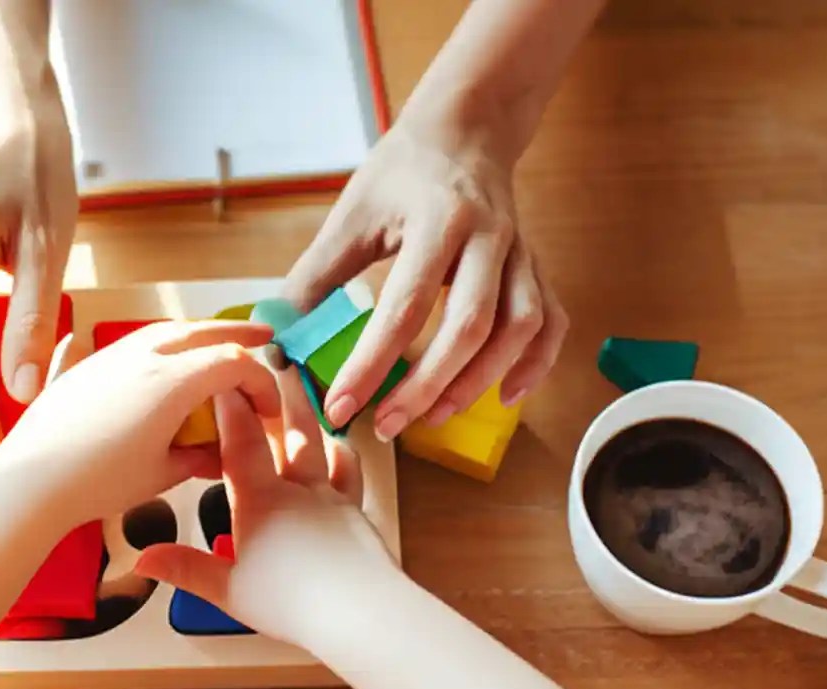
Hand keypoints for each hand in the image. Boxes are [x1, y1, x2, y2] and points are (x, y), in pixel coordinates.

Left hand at [0, 321, 281, 524]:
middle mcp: (144, 355)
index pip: (234, 362)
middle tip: (265, 334)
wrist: (31, 479)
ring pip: (167, 330)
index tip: (269, 409)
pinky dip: (163, 343)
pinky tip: (165, 356)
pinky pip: (135, 342)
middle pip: (203, 331)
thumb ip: (199, 457)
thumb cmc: (98, 481)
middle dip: (238, 333)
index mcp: (172, 380)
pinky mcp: (87, 365)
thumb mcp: (162, 473)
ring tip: (217, 343)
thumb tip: (219, 455)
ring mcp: (112, 355)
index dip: (261, 382)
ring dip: (199, 334)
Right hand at [134, 366, 398, 646]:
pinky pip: (351, 472)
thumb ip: (185, 568)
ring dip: (307, 416)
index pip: (240, 441)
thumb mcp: (227, 589)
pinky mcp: (357, 513)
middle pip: (287, 429)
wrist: (359, 612)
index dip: (229, 406)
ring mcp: (332, 497)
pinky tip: (340, 449)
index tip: (220, 376)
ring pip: (320, 443)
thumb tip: (141, 560)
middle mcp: (298, 488)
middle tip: (270, 364)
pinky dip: (343, 455)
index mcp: (260, 500)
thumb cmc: (292, 602)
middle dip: (275, 395)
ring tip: (301, 393)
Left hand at [283, 118, 567, 440]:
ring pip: (519, 329)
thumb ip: (315, 277)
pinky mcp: (535, 265)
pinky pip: (551, 323)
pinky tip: (504, 396)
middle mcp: (489, 236)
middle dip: (427, 386)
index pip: (405, 305)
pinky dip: (534, 364)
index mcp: (438, 218)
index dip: (372, 363)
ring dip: (478, 382)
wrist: (466, 126)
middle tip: (386, 425)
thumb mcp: (351, 215)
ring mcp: (520, 252)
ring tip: (434, 416)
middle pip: (471, 326)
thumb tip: (275, 337)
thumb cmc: (402, 171)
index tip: (341, 405)